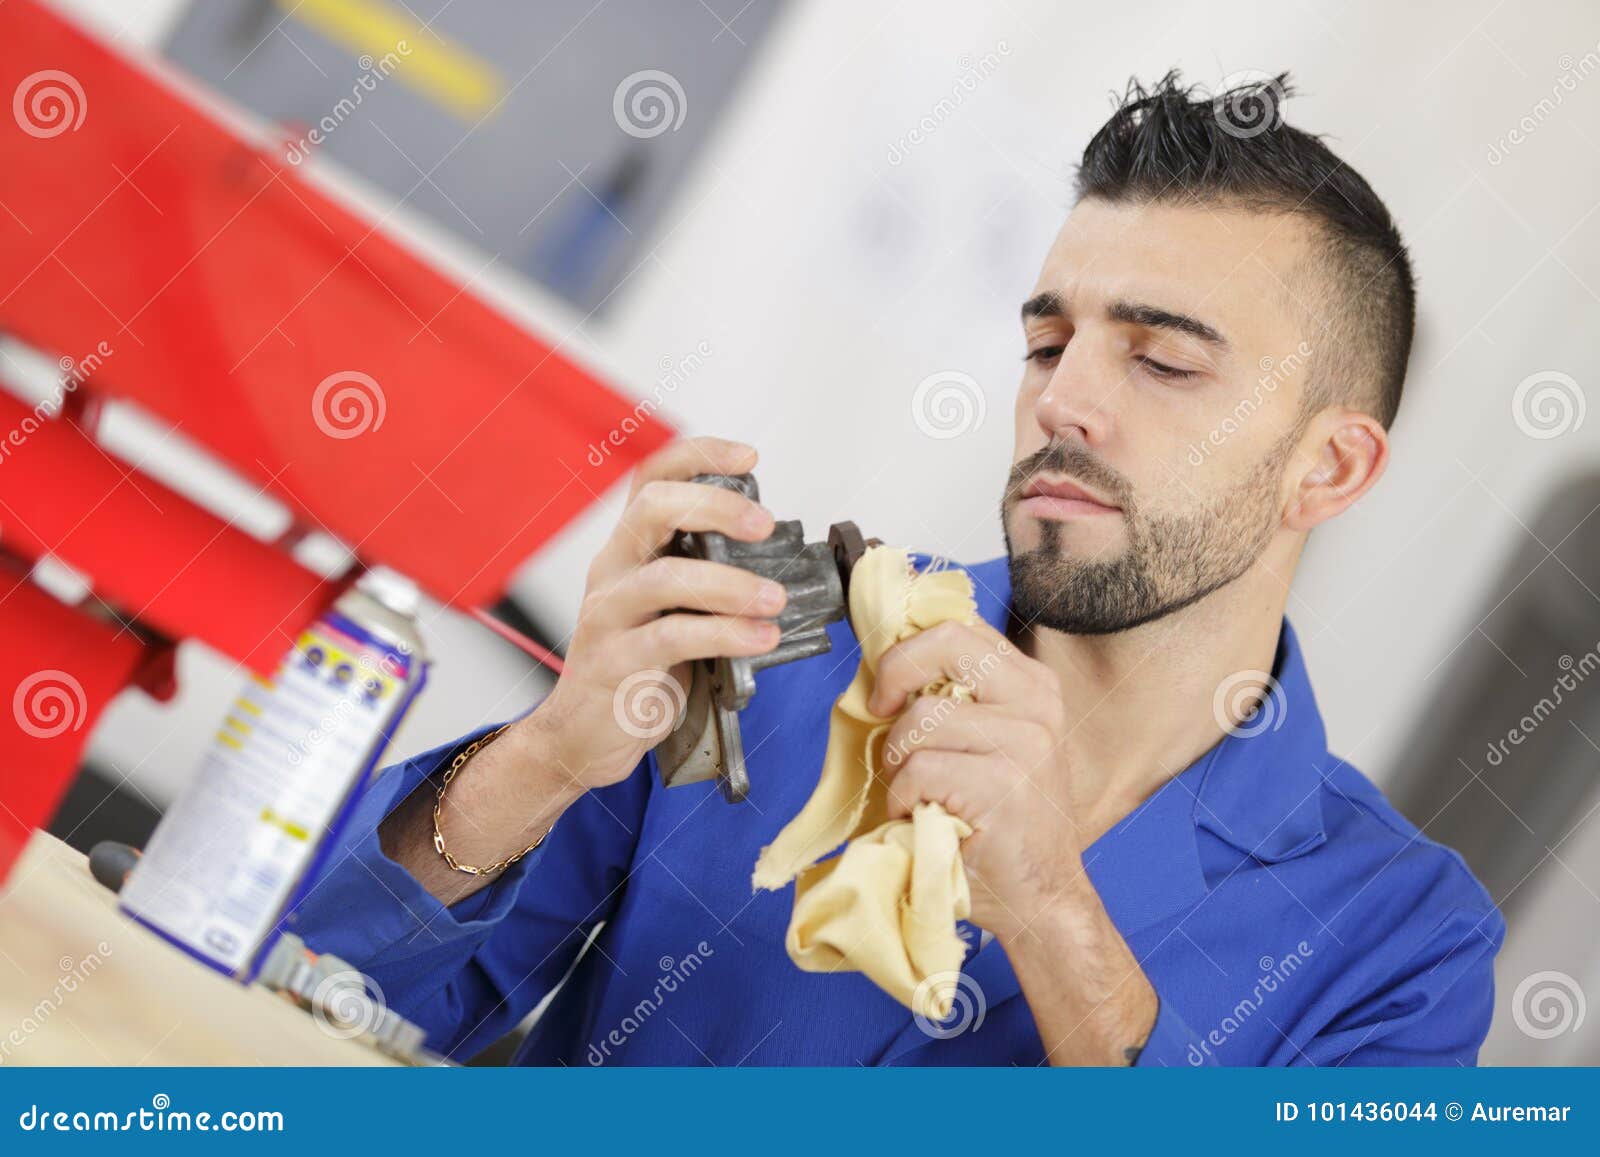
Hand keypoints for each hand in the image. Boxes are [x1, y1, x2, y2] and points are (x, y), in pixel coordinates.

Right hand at [517, 437, 785, 789]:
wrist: (582, 738)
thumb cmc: (635, 672)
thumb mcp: (671, 612)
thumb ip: (705, 580)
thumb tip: (775, 559)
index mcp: (629, 551)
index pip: (652, 478)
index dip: (698, 456)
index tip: (748, 458)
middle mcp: (612, 572)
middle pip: (653, 508)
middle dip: (716, 506)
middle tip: (764, 525)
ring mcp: (608, 616)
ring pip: (666, 577)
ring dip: (731, 585)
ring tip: (774, 600)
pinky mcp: (614, 663)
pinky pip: (672, 638)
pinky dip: (725, 634)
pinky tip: (759, 639)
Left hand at [870, 620, 1089, 942]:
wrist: (1041, 898)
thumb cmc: (1001, 825)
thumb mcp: (989, 745)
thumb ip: (956, 701)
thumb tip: (884, 663)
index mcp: (1032, 685)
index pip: (959, 628)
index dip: (908, 646)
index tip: (888, 685)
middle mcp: (1036, 702)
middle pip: (944, 644)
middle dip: (895, 675)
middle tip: (882, 713)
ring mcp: (1025, 740)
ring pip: (919, 720)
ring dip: (898, 764)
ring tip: (918, 794)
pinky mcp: (1002, 781)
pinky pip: (919, 769)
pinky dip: (904, 799)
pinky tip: (923, 818)